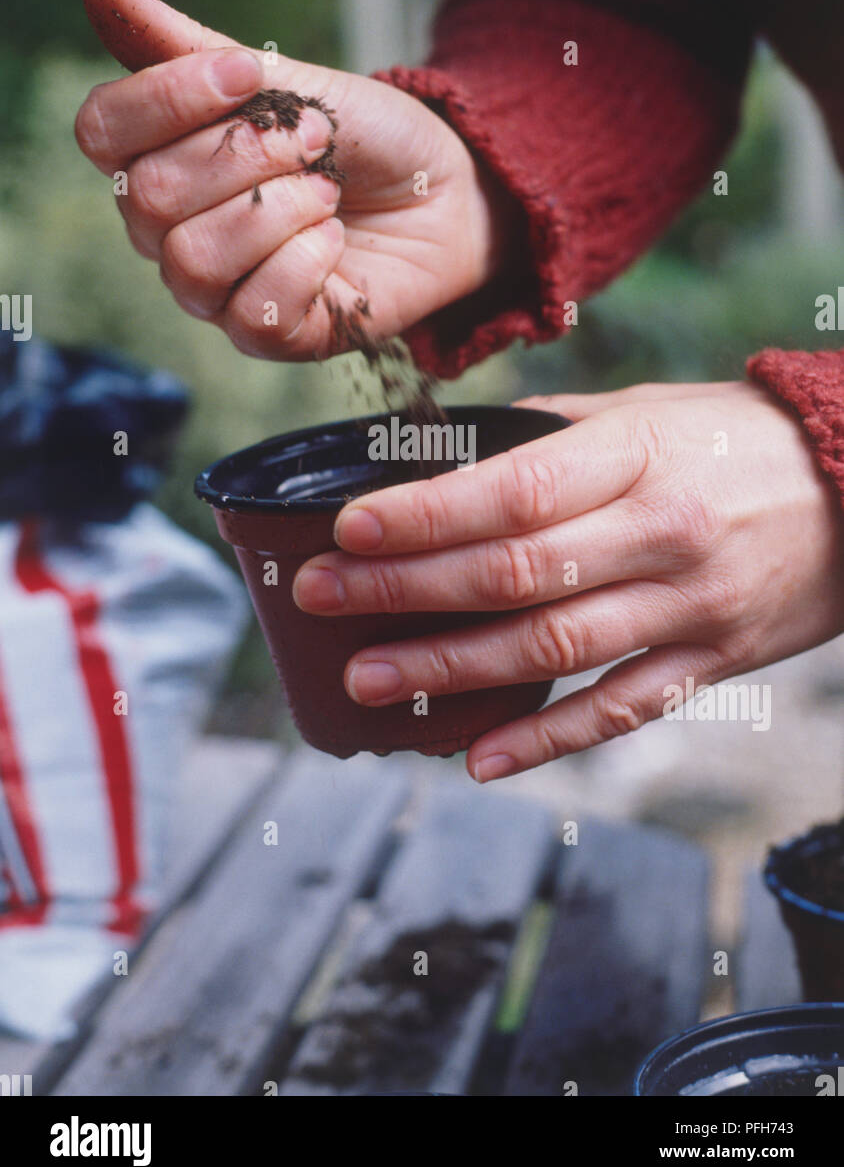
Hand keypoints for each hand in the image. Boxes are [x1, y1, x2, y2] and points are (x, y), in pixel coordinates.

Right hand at [74, 0, 510, 358]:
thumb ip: (189, 45)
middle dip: (248, 154)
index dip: (166, 98)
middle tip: (316, 142)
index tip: (247, 72)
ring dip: (278, 211)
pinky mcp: (265, 335)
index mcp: (159, 157)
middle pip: (151, 195)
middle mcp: (169, 230)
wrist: (444, 195)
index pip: (102, 131)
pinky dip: (306, 263)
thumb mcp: (285, 79)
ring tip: (327, 191)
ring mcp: (214, 289)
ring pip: (194, 259)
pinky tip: (335, 242)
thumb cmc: (361, 138)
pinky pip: (251, 313)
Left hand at [292, 381, 843, 778]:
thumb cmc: (738, 440)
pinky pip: (620, 709)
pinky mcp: (709, 662)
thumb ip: (555, 435)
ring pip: (553, 649)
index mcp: (636, 456)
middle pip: (514, 573)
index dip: (423, 517)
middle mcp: (659, 533)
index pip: (512, 491)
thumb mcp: (650, 409)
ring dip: (452, 671)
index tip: (346, 530)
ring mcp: (686, 606)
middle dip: (404, 590)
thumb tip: (455, 451)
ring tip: (368, 679)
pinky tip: (479, 758)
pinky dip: (548, 740)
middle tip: (318, 600)